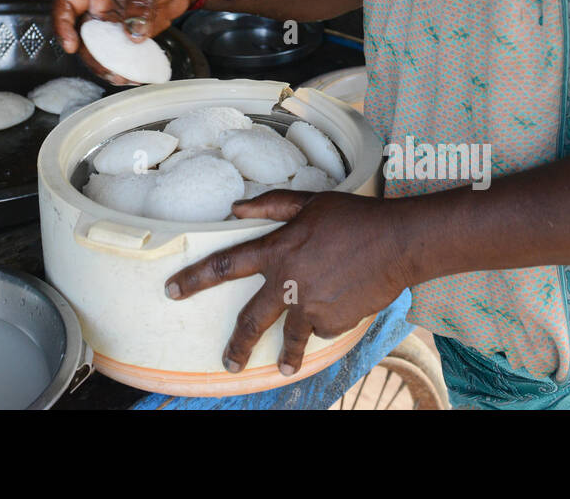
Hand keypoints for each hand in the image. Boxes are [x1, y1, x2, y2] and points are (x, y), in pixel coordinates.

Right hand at [51, 0, 201, 84]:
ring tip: (124, 78)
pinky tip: (136, 76)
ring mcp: (114, 25)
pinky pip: (121, 55)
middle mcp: (100, 8)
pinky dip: (126, 67)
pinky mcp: (129, 37)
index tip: (71, 46)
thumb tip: (133, 33)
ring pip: (100, 51)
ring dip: (108, 67)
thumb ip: (141, 2)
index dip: (62, 25)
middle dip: (91, 57)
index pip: (66, 5)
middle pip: (82, 36)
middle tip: (109, 70)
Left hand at [164, 191, 410, 375]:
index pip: (224, 266)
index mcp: (277, 249)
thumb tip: (235, 208)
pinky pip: (322, 326)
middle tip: (227, 362)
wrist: (398, 242)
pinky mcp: (334, 321)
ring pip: (291, 335)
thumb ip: (271, 206)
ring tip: (283, 367)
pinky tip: (342, 303)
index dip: (195, 279)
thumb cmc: (353, 216)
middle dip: (237, 345)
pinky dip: (326, 319)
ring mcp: (311, 305)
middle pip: (252, 320)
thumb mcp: (309, 202)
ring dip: (287, 355)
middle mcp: (288, 282)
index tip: (172, 291)